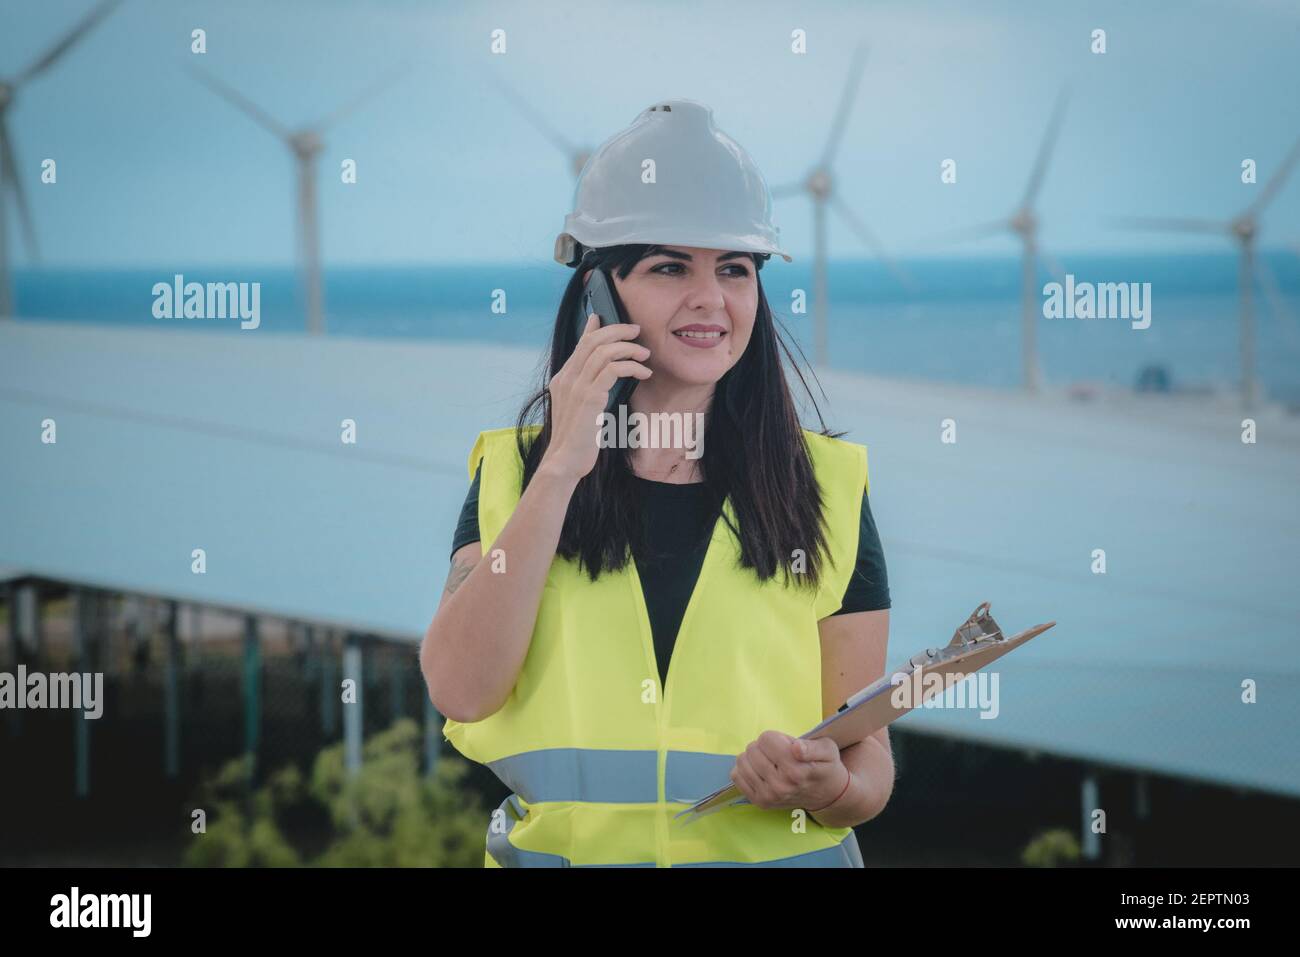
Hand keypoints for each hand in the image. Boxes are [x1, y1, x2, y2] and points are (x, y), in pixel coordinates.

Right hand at [537, 312, 651, 482]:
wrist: (564, 461)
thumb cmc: (576, 440)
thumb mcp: (581, 410)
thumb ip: (589, 390)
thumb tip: (607, 377)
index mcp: (562, 380)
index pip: (579, 345)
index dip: (591, 328)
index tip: (601, 316)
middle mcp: (567, 378)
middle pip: (593, 341)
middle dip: (617, 331)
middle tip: (636, 331)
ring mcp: (576, 386)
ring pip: (603, 351)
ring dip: (628, 348)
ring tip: (644, 354)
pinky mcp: (589, 397)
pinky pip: (612, 369)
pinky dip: (631, 366)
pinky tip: (643, 372)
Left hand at [729, 730, 848, 811]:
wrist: (826, 794)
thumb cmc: (825, 766)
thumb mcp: (827, 749)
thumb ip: (812, 747)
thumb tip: (796, 748)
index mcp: (796, 770)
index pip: (766, 738)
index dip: (777, 738)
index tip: (788, 746)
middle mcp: (780, 785)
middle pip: (752, 748)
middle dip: (765, 746)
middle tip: (780, 755)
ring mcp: (768, 796)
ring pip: (742, 761)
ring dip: (754, 757)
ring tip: (771, 762)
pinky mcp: (759, 802)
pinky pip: (736, 776)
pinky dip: (746, 769)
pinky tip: (761, 771)